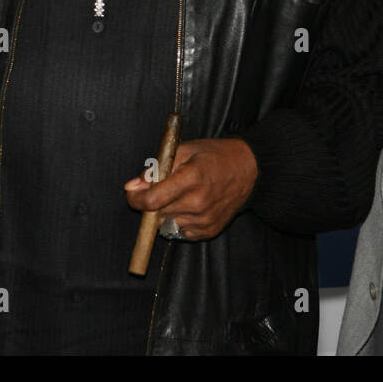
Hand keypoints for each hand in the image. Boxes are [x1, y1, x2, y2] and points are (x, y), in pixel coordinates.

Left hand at [124, 138, 257, 240]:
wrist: (250, 170)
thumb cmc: (215, 156)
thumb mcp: (184, 150)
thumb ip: (156, 168)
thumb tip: (132, 185)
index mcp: (191, 178)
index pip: (152, 200)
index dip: (136, 199)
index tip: (133, 193)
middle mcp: (198, 203)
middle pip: (157, 213)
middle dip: (151, 202)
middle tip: (162, 188)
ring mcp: (204, 220)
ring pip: (167, 223)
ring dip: (166, 211)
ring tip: (182, 195)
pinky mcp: (209, 231)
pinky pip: (181, 231)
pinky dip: (180, 220)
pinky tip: (191, 205)